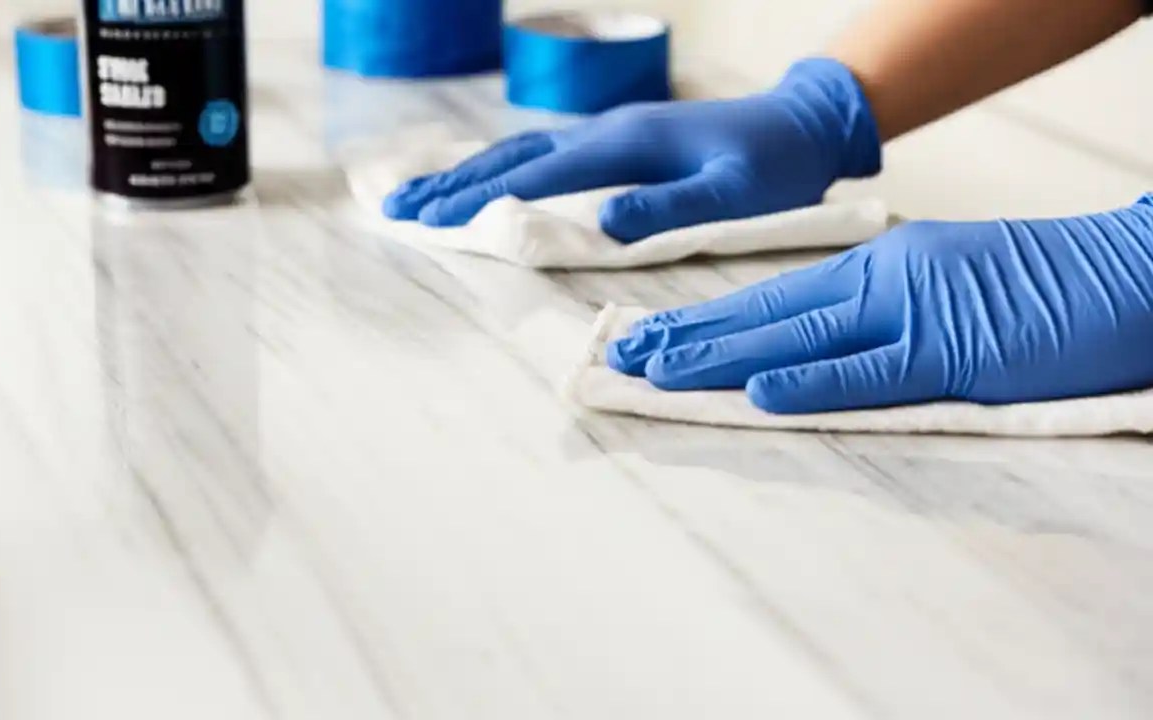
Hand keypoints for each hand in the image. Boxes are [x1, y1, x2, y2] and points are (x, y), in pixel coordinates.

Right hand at [382, 59, 881, 241]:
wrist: (803, 123)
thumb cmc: (774, 166)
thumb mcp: (737, 193)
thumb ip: (673, 206)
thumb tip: (605, 223)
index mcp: (626, 145)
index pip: (537, 176)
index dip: (480, 199)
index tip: (429, 218)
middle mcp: (607, 132)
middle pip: (512, 158)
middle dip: (452, 185)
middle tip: (396, 208)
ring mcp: (609, 132)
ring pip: (522, 153)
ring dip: (468, 176)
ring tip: (420, 198)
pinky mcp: (618, 141)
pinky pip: (544, 155)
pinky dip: (502, 171)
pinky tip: (486, 183)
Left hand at [607, 196, 1152, 412]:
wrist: (1129, 270)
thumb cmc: (1043, 290)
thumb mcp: (948, 292)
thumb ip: (884, 321)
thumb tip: (816, 359)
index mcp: (879, 270)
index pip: (774, 300)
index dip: (708, 322)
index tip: (651, 339)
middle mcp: (881, 282)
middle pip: (765, 313)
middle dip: (687, 336)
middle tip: (618, 355)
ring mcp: (915, 313)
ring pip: (797, 337)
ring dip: (719, 356)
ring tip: (653, 370)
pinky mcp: (956, 351)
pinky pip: (872, 372)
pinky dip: (814, 383)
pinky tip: (760, 393)